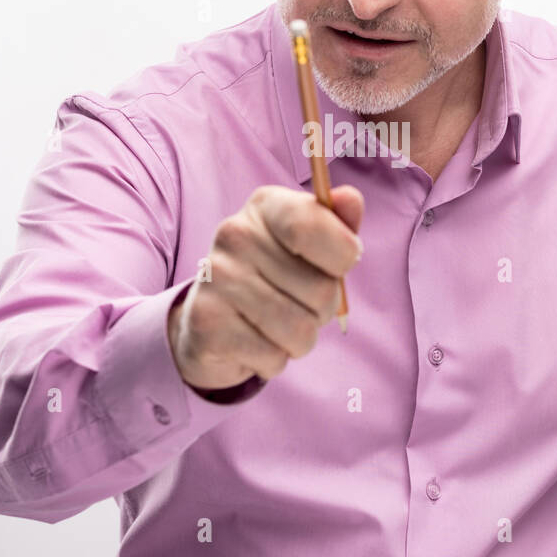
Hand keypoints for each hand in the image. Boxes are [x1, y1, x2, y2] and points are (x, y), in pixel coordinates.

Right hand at [167, 183, 363, 391]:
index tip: (339, 266)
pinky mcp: (206, 324)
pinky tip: (254, 343)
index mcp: (265, 206)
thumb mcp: (311, 246)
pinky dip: (274, 359)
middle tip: (297, 303)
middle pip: (321, 289)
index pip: (311, 225)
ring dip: (301, 339)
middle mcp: (235, 234)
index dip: (342, 255)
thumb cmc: (274, 279)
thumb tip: (349, 197)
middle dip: (323, 309)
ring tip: (277, 326)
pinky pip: (274, 357)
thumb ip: (337, 224)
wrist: (210, 324)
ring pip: (301, 330)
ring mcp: (216, 279)